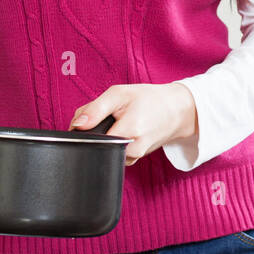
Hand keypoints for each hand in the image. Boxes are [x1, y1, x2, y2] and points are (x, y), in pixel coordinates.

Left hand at [68, 83, 197, 166]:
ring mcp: (134, 157)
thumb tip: (76, 126)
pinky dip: (111, 143)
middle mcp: (132, 149)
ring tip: (117, 123)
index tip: (88, 120)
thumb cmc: (150, 99)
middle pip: (96, 147)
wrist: (178, 110)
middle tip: (106, 117)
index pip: (92, 140)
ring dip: (103, 138)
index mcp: (129, 130)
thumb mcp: (120, 94)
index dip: (84, 130)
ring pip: (103, 151)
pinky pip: (113, 154)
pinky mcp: (134, 159)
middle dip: (94, 133)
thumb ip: (94, 109)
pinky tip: (122, 131)